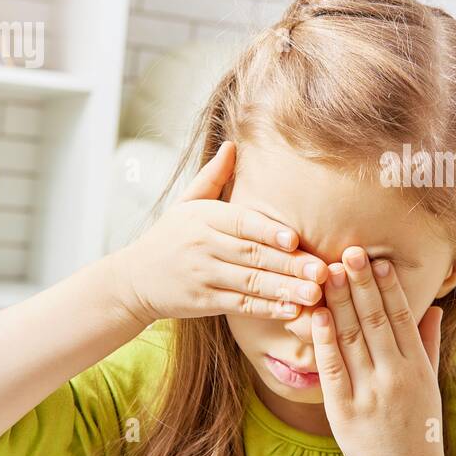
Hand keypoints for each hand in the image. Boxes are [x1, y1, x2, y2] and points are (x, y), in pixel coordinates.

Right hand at [108, 140, 327, 324]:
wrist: (133, 279)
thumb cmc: (169, 236)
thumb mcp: (186, 203)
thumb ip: (213, 177)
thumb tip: (233, 145)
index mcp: (203, 217)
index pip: (241, 223)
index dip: (268, 232)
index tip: (296, 239)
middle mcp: (202, 245)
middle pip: (251, 255)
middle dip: (289, 264)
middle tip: (322, 269)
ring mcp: (202, 276)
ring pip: (250, 283)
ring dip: (285, 289)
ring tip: (314, 292)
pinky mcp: (203, 302)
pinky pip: (240, 306)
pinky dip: (267, 309)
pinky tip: (292, 310)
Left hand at [310, 246, 446, 455]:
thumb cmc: (420, 430)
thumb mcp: (431, 386)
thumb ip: (428, 344)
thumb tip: (433, 307)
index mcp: (418, 369)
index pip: (403, 318)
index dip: (389, 287)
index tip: (378, 260)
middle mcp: (396, 377)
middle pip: (376, 321)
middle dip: (361, 284)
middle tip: (350, 251)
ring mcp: (369, 394)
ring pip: (352, 338)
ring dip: (341, 302)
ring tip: (331, 272)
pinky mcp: (343, 411)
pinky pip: (332, 368)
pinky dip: (324, 339)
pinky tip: (318, 314)